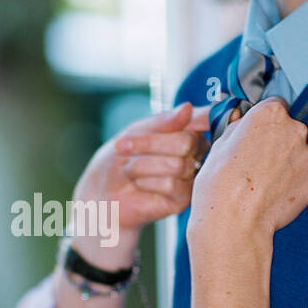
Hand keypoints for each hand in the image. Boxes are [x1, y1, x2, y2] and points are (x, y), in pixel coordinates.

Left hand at [71, 103, 209, 249]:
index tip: (190, 116)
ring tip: (130, 170)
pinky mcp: (184, 199)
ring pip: (177, 164)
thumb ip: (163, 121)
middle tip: (124, 147)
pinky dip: (148, 183)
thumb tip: (187, 108)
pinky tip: (140, 184)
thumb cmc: (119, 159)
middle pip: (187, 141)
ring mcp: (191, 176)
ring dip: (143, 165)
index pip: (205, 118)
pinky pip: (172, 185)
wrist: (102, 192)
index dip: (202, 117)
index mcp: (188, 130)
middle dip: (150, 144)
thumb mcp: (135, 131)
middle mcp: (196, 152)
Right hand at [188, 96, 307, 241]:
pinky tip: (273, 194)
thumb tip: (242, 122)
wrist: (234, 223)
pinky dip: (293, 183)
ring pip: (298, 154)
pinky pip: (304, 176)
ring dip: (286, 163)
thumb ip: (238, 128)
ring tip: (263, 183)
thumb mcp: (218, 145)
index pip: (275, 106)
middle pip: (289, 129)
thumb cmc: (219, 184)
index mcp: (270, 114)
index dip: (263, 121)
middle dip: (277, 142)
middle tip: (256, 163)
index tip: (256, 134)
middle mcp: (295, 129)